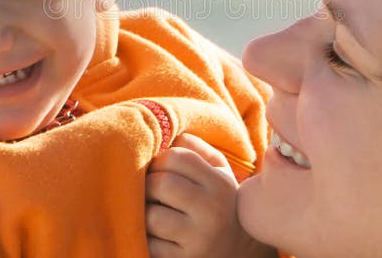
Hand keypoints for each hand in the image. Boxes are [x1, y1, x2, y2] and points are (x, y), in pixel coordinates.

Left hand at [145, 133, 275, 257]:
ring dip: (144, 212)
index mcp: (220, 183)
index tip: (158, 168)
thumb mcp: (219, 175)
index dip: (160, 159)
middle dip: (148, 184)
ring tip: (152, 210)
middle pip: (162, 183)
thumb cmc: (219, 205)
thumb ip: (197, 150)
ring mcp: (198, 239)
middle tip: (150, 190)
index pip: (178, 156)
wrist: (237, 254)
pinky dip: (145, 236)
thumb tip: (171, 135)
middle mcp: (213, 210)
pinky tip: (155, 234)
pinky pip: (150, 244)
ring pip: (152, 215)